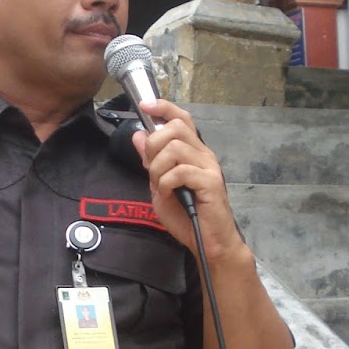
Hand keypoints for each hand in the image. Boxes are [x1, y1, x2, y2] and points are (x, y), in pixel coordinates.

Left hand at [131, 98, 242, 260]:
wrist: (209, 243)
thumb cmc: (187, 216)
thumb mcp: (159, 186)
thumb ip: (150, 162)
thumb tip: (139, 136)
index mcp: (193, 152)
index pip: (181, 118)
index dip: (163, 108)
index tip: (145, 106)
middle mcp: (203, 154)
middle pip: (175, 128)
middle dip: (154, 144)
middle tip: (151, 168)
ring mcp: (208, 167)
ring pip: (174, 148)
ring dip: (158, 168)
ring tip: (161, 186)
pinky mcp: (210, 182)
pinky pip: (179, 171)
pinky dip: (166, 182)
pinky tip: (169, 193)